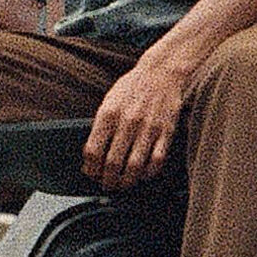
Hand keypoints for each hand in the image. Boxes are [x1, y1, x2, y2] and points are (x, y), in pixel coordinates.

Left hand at [83, 55, 188, 188]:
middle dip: (107, 180)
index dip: (90, 168)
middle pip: (112, 163)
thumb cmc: (133, 87)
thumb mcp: (109, 100)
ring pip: (134, 167)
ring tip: (122, 184)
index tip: (91, 173)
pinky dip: (148, 173)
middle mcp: (128, 122)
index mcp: (109, 114)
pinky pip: (156, 161)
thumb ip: (100, 125)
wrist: (162, 72)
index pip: (93, 151)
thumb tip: (91, 154)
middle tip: (106, 184)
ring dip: (125, 182)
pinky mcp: (166, 132)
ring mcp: (148, 128)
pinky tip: (142, 174)